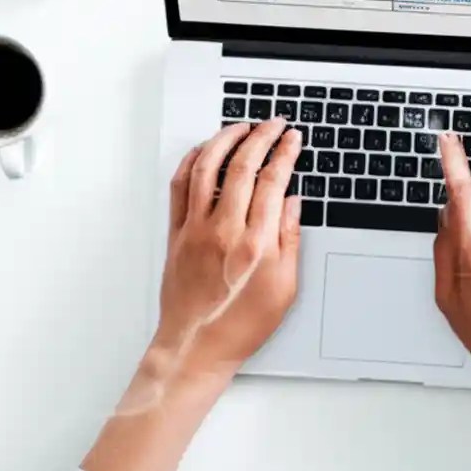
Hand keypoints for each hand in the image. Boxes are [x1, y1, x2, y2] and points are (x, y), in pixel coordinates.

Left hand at [80, 120, 304, 470]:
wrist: (197, 346)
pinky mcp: (176, 234)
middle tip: (273, 124)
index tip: (293, 138)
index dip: (285, 152)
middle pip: (243, 165)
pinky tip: (203, 151)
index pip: (274, 180)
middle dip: (261, 136)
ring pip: (208, 167)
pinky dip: (192, 161)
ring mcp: (196, 229)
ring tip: (240, 126)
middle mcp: (224, 229)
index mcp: (257, 242)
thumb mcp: (285, 287)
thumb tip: (293, 204)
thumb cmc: (241, 324)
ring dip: (225, 139)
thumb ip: (291, 239)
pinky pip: (181, 186)